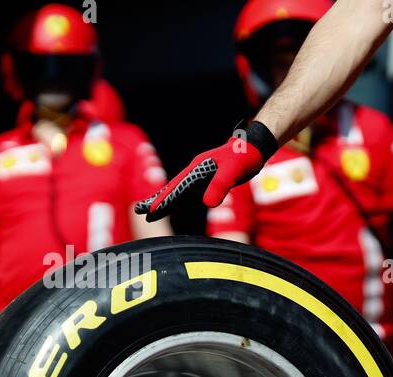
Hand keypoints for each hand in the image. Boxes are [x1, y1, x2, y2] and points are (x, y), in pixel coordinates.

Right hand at [134, 121, 278, 221]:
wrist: (253, 149)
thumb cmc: (243, 157)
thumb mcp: (233, 170)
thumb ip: (220, 185)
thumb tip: (207, 205)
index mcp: (197, 168)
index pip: (176, 186)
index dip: (164, 199)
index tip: (151, 210)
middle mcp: (195, 171)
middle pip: (172, 188)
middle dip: (157, 200)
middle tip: (140, 211)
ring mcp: (200, 175)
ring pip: (179, 190)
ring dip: (165, 201)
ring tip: (151, 212)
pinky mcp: (207, 180)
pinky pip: (189, 191)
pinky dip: (179, 199)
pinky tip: (173, 205)